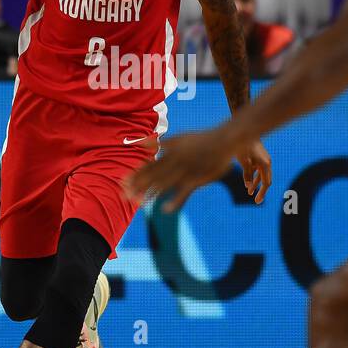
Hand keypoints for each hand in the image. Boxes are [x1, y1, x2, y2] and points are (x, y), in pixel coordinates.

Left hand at [122, 128, 236, 211]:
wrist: (225, 140)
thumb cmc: (201, 139)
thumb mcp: (179, 138)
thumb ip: (161, 142)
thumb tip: (143, 142)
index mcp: (170, 153)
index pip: (149, 165)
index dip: (135, 174)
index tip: (122, 182)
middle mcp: (175, 162)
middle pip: (153, 176)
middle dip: (138, 186)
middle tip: (124, 196)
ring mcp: (186, 171)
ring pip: (165, 184)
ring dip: (151, 194)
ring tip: (138, 203)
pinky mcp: (197, 179)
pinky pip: (184, 192)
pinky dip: (175, 201)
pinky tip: (165, 209)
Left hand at [236, 139, 271, 203]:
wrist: (244, 130)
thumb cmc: (243, 145)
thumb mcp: (243, 160)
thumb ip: (246, 173)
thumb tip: (248, 186)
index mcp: (265, 164)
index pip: (266, 183)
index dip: (262, 193)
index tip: (257, 201)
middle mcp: (266, 162)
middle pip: (266, 180)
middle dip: (261, 191)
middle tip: (257, 201)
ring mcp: (263, 160)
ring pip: (262, 176)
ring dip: (256, 184)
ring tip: (250, 192)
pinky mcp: (259, 158)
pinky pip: (258, 170)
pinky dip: (254, 177)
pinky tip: (248, 184)